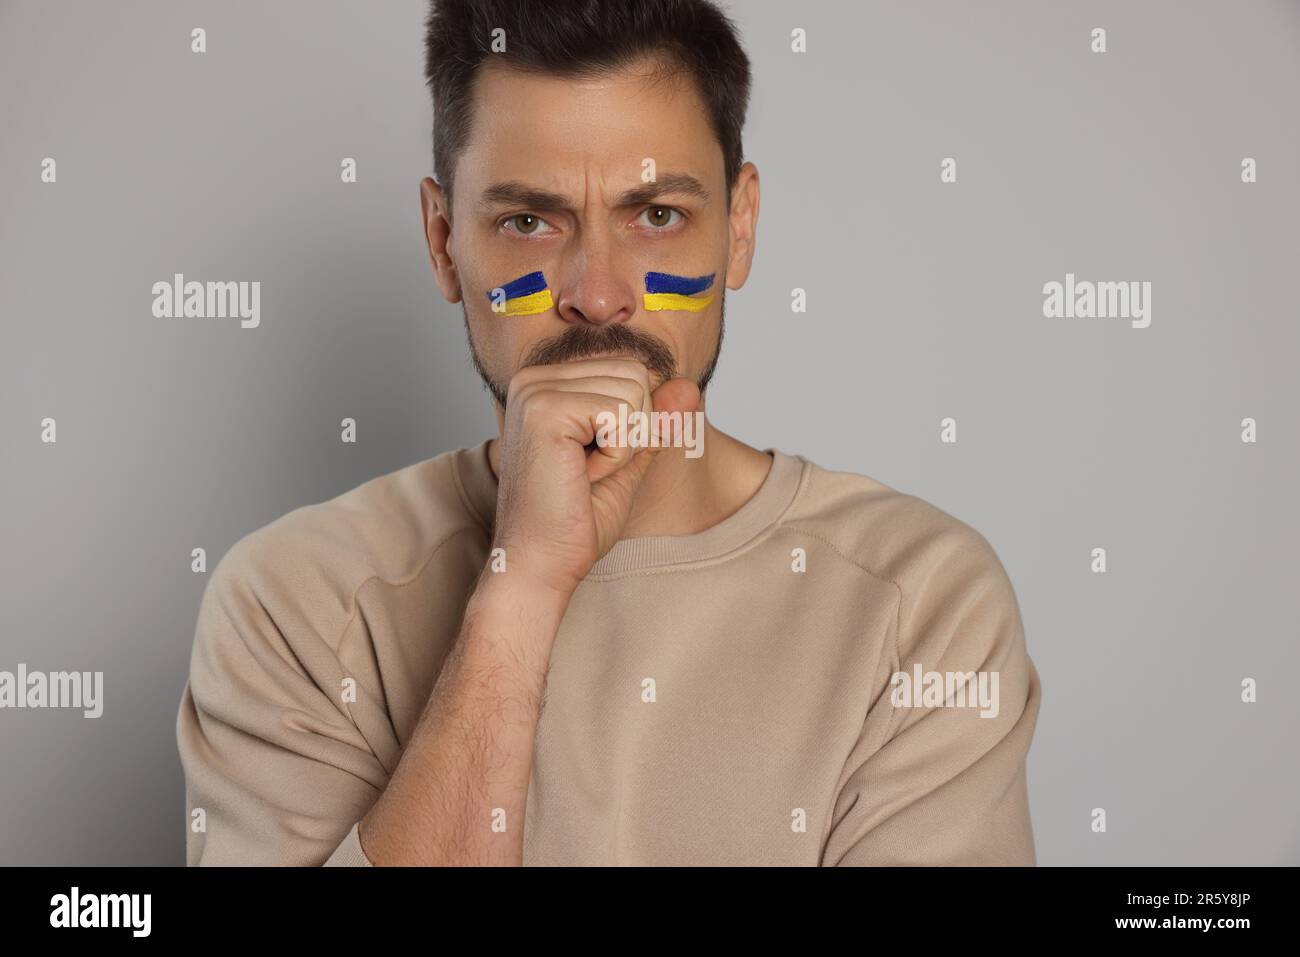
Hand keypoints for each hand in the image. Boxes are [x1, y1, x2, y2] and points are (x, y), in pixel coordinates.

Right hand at [491, 357, 699, 596]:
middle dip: (633, 431)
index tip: (592, 466)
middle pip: (634, 373)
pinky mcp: (544, 410)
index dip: (633, 425)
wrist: (540, 566)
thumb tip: (689, 384)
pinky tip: (582, 477)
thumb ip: (654, 422)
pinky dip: (617, 454)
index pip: (630, 371)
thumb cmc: (574, 523)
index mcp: (546, 384)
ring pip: (633, 390)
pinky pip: (622, 413)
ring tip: (584, 475)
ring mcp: (535, 391)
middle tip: (591, 472)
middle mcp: (534, 379)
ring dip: (624, 445)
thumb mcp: (628, 462)